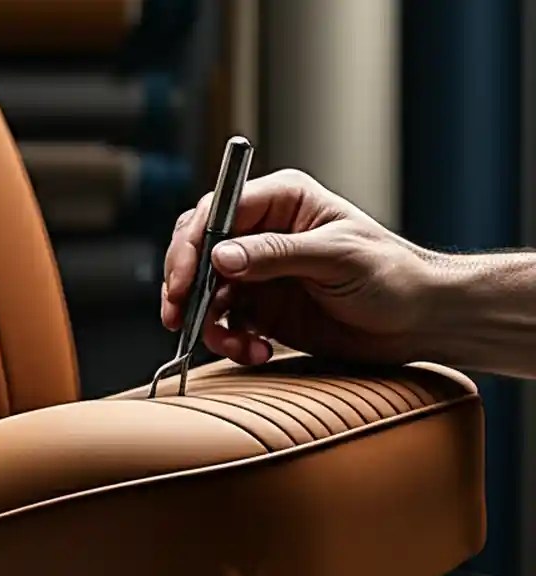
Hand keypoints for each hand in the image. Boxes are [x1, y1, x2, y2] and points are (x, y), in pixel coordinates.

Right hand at [160, 169, 441, 365]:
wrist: (419, 322)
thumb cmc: (393, 275)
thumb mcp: (336, 257)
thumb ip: (276, 254)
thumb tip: (220, 256)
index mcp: (282, 202)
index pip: (217, 211)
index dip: (192, 245)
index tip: (185, 280)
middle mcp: (263, 233)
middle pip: (198, 249)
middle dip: (185, 284)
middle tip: (178, 314)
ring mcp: (259, 271)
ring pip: (204, 290)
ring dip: (207, 321)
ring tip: (231, 343)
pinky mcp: (261, 307)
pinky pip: (223, 322)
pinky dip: (230, 341)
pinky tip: (256, 350)